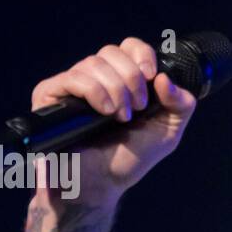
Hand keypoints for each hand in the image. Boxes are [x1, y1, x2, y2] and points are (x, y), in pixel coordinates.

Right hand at [29, 37, 197, 207]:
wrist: (99, 185)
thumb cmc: (128, 160)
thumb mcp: (167, 133)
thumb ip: (181, 105)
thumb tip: (165, 77)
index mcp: (121, 81)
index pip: (129, 46)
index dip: (142, 55)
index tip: (150, 77)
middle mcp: (95, 79)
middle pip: (111, 51)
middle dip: (131, 78)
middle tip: (136, 109)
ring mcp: (72, 86)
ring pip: (94, 63)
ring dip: (115, 90)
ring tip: (119, 117)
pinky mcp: (50, 96)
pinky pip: (73, 77)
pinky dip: (94, 91)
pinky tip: (104, 112)